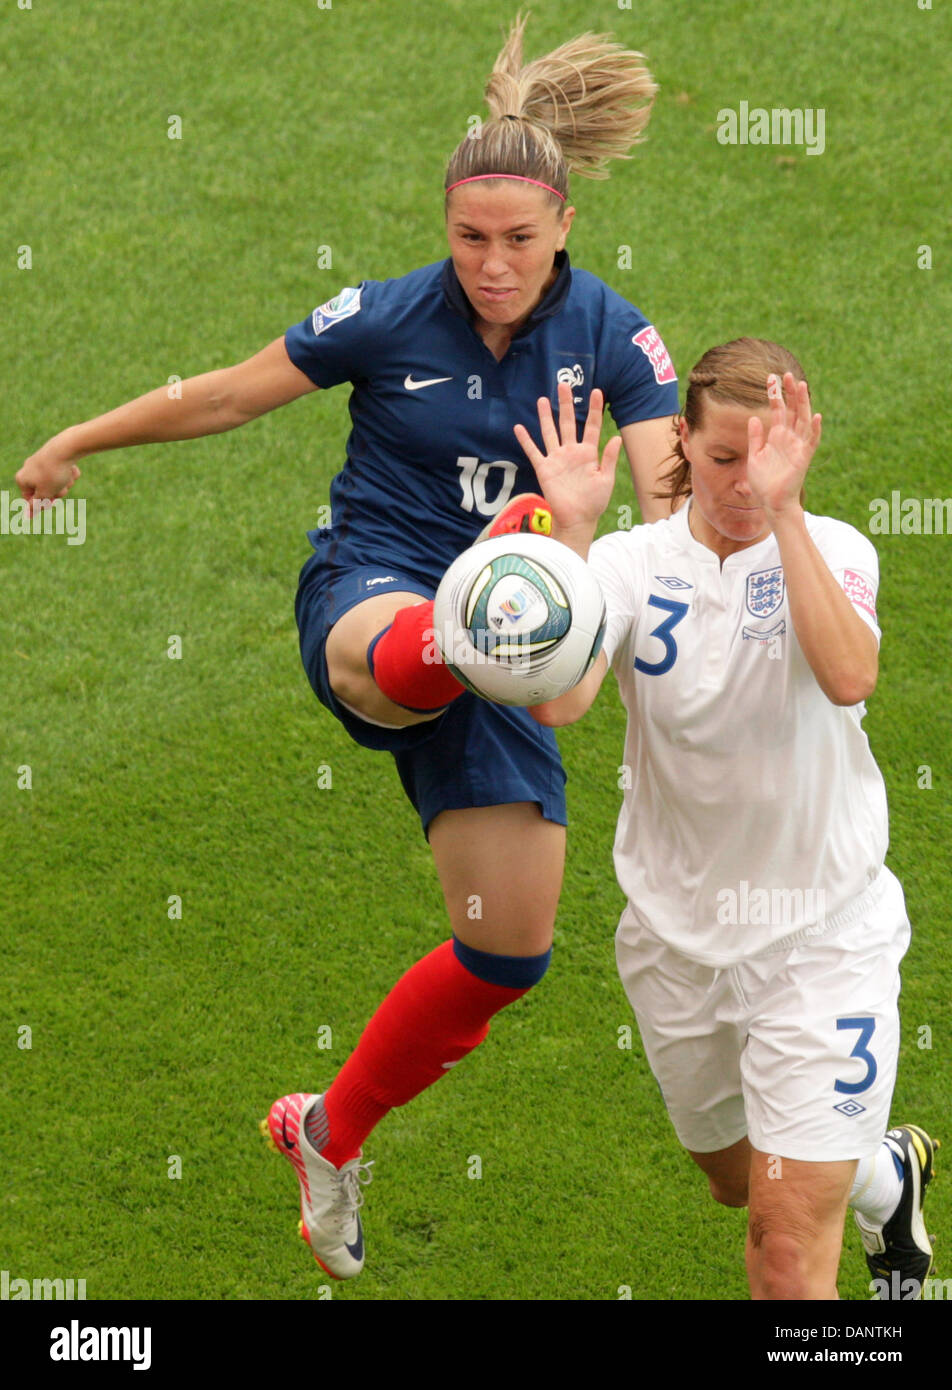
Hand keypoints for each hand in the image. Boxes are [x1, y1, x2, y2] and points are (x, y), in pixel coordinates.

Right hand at [15, 437, 81, 514]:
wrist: (65, 449)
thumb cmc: (52, 473)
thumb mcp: (44, 494)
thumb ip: (36, 505)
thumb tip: (27, 517)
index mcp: (22, 479)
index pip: (31, 500)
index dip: (43, 504)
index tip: (53, 503)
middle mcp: (29, 469)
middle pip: (46, 491)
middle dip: (57, 492)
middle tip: (62, 488)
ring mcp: (42, 462)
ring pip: (57, 482)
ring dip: (66, 483)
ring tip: (68, 476)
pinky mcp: (55, 456)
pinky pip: (64, 471)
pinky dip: (69, 473)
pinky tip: (72, 468)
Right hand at [513, 383, 620, 534]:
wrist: (577, 519)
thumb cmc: (594, 502)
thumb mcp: (606, 480)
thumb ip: (609, 459)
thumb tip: (616, 438)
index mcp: (588, 453)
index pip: (592, 426)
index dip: (595, 409)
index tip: (597, 392)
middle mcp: (571, 452)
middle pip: (568, 423)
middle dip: (566, 404)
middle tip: (563, 385)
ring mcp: (556, 459)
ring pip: (550, 432)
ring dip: (545, 416)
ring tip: (541, 399)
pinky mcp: (544, 469)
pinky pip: (534, 452)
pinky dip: (526, 440)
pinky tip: (519, 427)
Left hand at [747, 372, 821, 520]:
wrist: (772, 502)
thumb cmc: (764, 482)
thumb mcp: (754, 457)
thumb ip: (755, 438)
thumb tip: (753, 418)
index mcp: (777, 436)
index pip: (778, 410)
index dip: (775, 394)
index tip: (771, 378)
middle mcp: (788, 438)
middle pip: (792, 410)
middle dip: (790, 392)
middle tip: (787, 374)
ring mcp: (797, 446)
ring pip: (802, 420)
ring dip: (802, 403)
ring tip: (801, 386)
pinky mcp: (803, 458)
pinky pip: (811, 441)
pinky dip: (814, 430)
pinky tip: (816, 416)